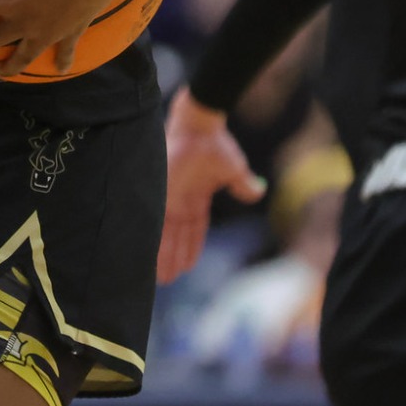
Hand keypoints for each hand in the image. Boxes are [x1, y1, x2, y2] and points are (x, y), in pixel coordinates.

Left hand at [158, 87, 265, 283]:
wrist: (198, 124)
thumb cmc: (216, 144)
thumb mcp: (234, 168)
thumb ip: (242, 184)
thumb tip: (257, 192)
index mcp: (196, 198)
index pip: (193, 230)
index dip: (190, 248)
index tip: (186, 266)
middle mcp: (179, 200)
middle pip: (176, 237)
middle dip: (172, 258)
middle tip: (167, 280)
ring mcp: (168, 197)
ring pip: (164, 234)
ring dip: (161, 256)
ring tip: (158, 279)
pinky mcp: (160, 193)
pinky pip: (155, 223)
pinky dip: (153, 241)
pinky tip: (148, 258)